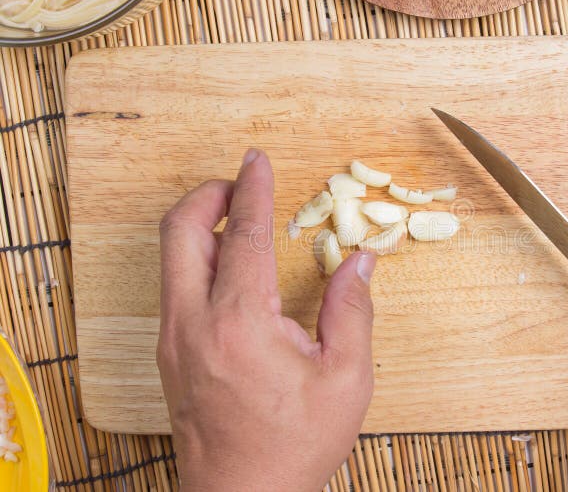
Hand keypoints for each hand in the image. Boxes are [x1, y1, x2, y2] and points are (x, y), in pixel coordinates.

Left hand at [157, 149, 376, 490]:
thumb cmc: (293, 446)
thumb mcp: (345, 380)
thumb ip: (353, 312)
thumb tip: (360, 262)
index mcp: (239, 323)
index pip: (244, 234)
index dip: (253, 189)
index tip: (257, 159)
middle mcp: (194, 323)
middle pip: (179, 231)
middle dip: (206, 194)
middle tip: (239, 184)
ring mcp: (174, 340)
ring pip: (170, 257)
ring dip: (199, 225)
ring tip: (238, 220)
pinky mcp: (169, 355)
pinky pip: (175, 287)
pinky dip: (196, 259)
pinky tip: (229, 269)